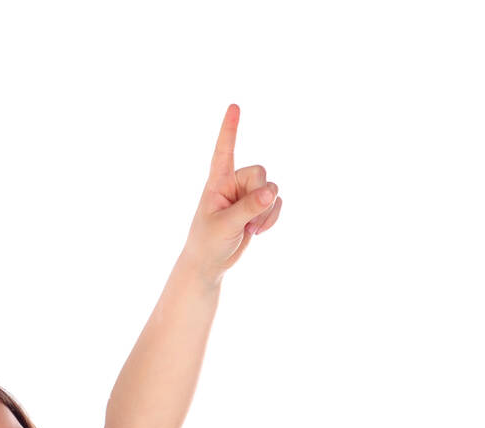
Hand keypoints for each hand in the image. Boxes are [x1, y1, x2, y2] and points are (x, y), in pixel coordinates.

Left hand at [183, 104, 281, 286]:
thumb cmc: (208, 242)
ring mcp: (247, 196)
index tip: (234, 106)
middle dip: (260, 197)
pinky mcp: (257, 209)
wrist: (210, 264)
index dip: (230, 129)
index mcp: (218, 181)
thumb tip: (273, 191)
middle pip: (260, 174)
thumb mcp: (226, 224)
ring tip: (250, 229)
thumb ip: (249, 207)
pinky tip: (258, 232)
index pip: (224, 150)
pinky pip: (276, 204)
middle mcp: (234, 184)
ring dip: (266, 212)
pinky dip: (272, 218)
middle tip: (247, 220)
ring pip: (272, 190)